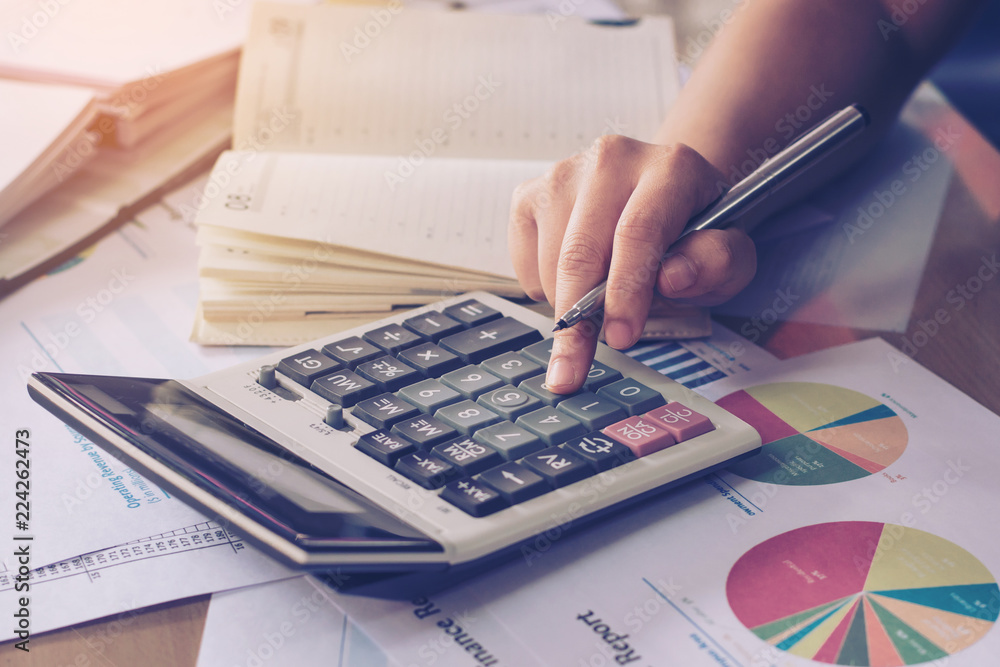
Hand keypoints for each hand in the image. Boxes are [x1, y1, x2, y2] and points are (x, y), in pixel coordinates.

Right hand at [508, 135, 756, 392]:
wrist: (661, 204)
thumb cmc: (694, 236)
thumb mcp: (727, 256)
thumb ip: (717, 263)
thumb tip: (673, 275)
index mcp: (670, 166)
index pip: (637, 232)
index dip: (626, 291)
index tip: (621, 338)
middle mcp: (612, 158)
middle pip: (581, 251)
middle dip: (578, 319)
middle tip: (577, 367)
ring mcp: (564, 173)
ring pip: (548, 261)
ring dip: (565, 307)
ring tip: (596, 314)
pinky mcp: (529, 194)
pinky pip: (524, 262)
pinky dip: (544, 290)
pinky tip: (574, 285)